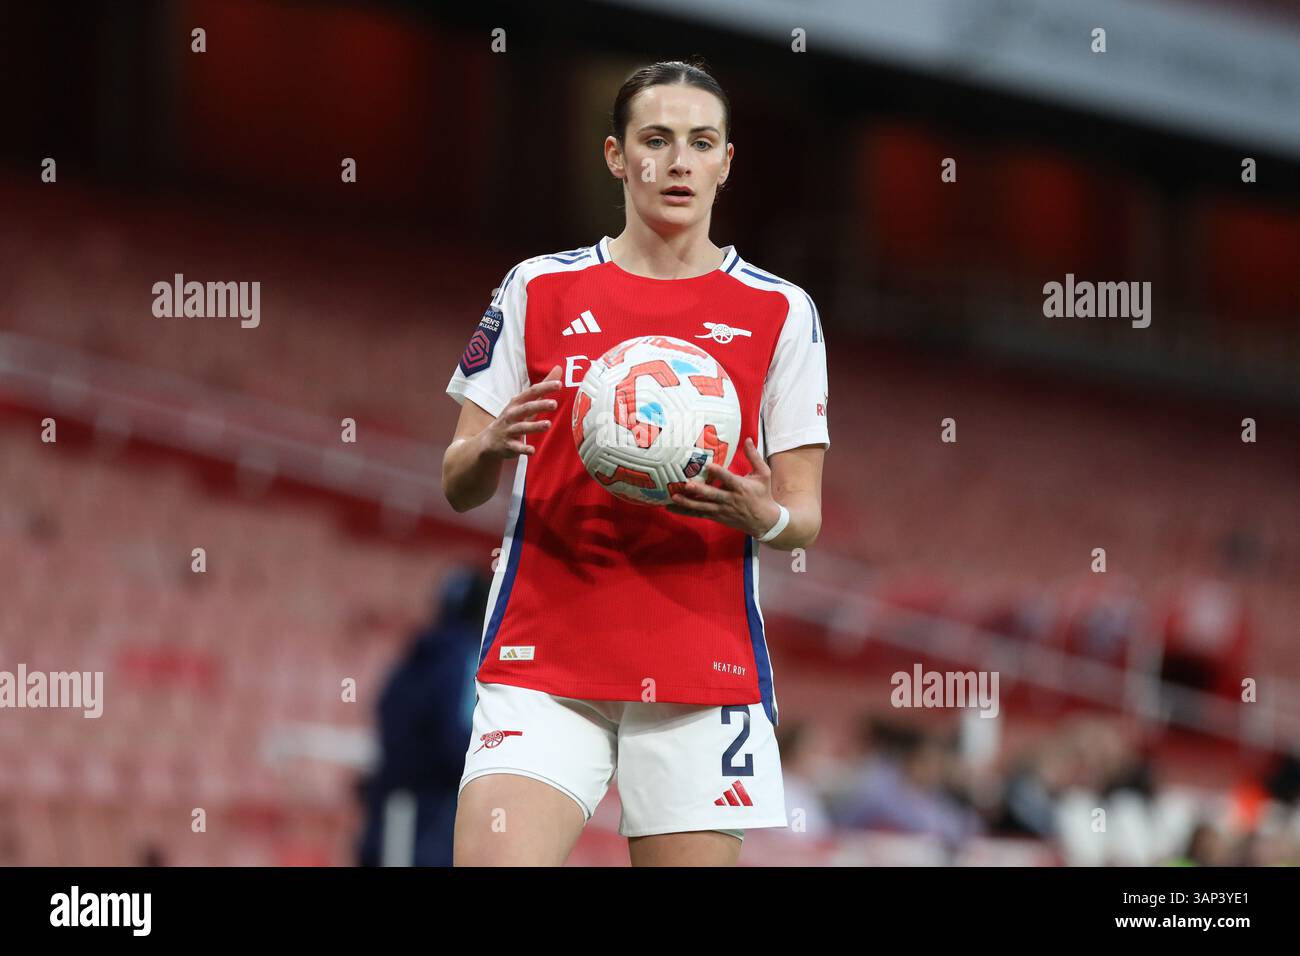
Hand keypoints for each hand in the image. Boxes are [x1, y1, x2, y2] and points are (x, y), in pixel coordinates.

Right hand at [479, 365, 561, 459]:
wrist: (489, 441)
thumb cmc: (512, 418)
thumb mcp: (524, 403)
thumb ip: (542, 388)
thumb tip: (558, 369)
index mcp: (517, 403)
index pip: (532, 392)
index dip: (544, 387)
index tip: (559, 384)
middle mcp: (512, 415)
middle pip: (526, 408)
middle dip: (539, 405)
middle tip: (554, 404)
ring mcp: (509, 430)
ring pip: (522, 427)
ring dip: (534, 426)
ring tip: (548, 424)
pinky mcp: (508, 445)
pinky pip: (516, 447)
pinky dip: (523, 448)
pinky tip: (532, 450)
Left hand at [666, 436, 781, 536]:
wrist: (764, 521)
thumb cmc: (763, 494)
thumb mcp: (763, 474)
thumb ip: (754, 457)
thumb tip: (748, 439)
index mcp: (741, 487)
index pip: (729, 479)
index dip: (719, 473)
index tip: (709, 465)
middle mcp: (730, 499)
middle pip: (713, 495)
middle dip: (700, 490)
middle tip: (687, 484)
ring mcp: (722, 510)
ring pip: (703, 507)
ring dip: (688, 502)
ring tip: (674, 497)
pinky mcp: (716, 517)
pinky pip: (699, 514)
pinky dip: (685, 511)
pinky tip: (672, 507)